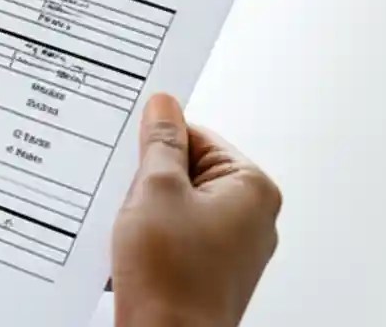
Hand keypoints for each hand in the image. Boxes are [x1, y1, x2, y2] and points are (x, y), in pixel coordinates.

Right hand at [112, 94, 281, 326]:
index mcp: (252, 189)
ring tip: (135, 232)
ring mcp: (231, 249)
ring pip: (177, 206)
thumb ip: (161, 142)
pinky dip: (150, 238)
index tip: (133, 154)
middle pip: (189, 171)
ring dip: (146, 211)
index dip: (158, 144)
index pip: (199, 137)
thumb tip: (165, 107)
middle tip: (133, 198)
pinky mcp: (209, 272)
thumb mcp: (155, 190)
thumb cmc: (172, 279)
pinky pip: (175, 237)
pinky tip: (134, 252)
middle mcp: (251, 219)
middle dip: (150, 181)